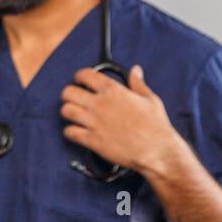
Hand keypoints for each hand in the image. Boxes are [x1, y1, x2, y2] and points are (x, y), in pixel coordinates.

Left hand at [60, 65, 183, 173]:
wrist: (156, 150)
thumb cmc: (155, 125)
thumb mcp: (150, 99)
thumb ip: (138, 83)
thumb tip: (135, 70)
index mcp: (113, 91)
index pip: (85, 75)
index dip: (79, 76)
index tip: (80, 81)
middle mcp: (100, 104)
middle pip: (68, 92)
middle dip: (68, 94)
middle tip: (74, 99)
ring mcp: (94, 122)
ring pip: (66, 111)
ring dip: (67, 112)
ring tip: (74, 115)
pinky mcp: (92, 140)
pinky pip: (69, 132)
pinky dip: (70, 131)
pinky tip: (77, 131)